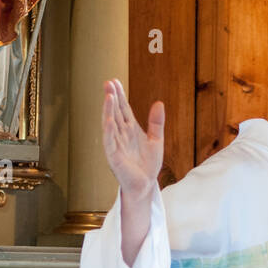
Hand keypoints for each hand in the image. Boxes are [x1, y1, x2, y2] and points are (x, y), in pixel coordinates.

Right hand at [101, 79, 163, 199]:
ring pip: (110, 124)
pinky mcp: (114, 157)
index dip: (119, 96)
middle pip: (115, 113)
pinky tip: (109, 120)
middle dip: (111, 98)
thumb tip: (159, 103)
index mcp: (130, 130)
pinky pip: (110, 142)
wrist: (146, 186)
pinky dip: (109, 131)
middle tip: (108, 82)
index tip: (115, 81)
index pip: (123, 109)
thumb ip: (156, 122)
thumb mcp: (156, 140)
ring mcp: (116, 145)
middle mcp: (121, 135)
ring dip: (108, 110)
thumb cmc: (148, 165)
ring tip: (108, 96)